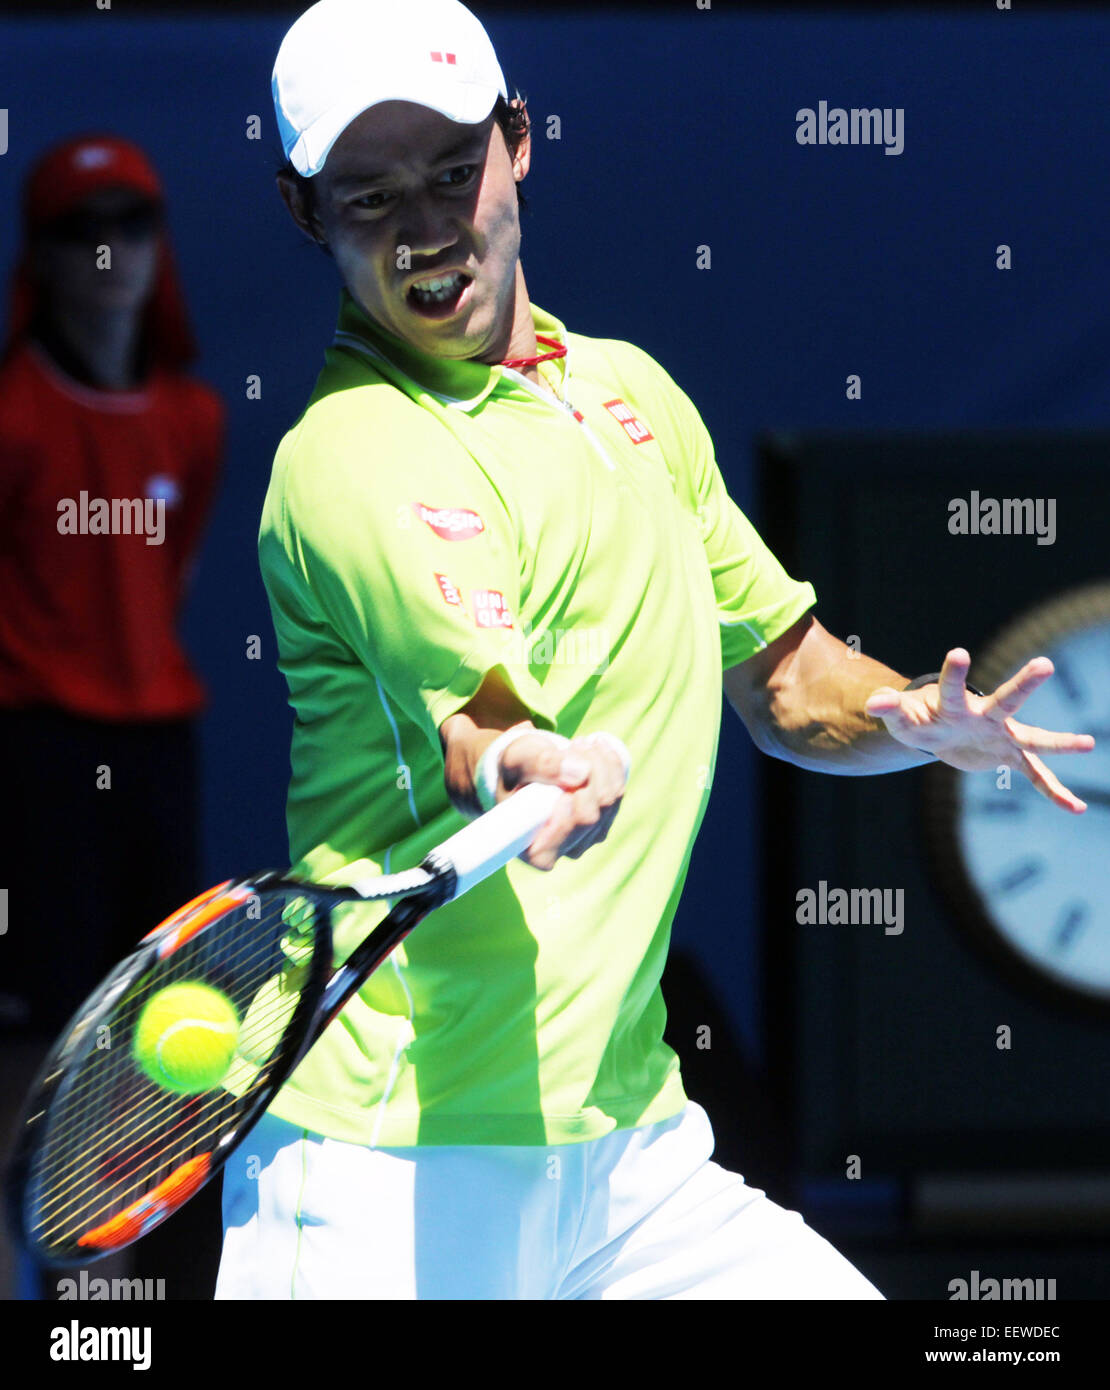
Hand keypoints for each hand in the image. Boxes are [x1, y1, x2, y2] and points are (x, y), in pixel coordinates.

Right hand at [497, 732, 627, 869]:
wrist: (524, 767)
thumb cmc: (514, 769)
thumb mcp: (517, 760)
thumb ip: (540, 765)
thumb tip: (582, 773)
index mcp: (534, 850)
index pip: (563, 840)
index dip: (569, 813)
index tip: (562, 784)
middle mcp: (564, 849)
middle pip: (591, 815)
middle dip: (587, 773)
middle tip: (572, 745)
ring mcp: (587, 836)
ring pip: (609, 800)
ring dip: (599, 764)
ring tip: (579, 744)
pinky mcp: (604, 819)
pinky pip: (618, 791)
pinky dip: (611, 765)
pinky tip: (597, 748)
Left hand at [863, 647, 1095, 813]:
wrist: (939, 731)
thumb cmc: (918, 719)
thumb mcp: (902, 718)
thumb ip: (890, 708)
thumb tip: (873, 702)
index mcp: (954, 705)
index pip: (952, 688)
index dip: (953, 673)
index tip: (959, 653)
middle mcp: (984, 716)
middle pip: (1006, 700)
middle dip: (1023, 684)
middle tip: (1044, 663)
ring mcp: (1002, 735)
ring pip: (1033, 739)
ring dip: (1059, 744)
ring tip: (1089, 744)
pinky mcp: (1008, 755)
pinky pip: (1035, 777)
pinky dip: (1053, 792)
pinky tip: (1076, 809)